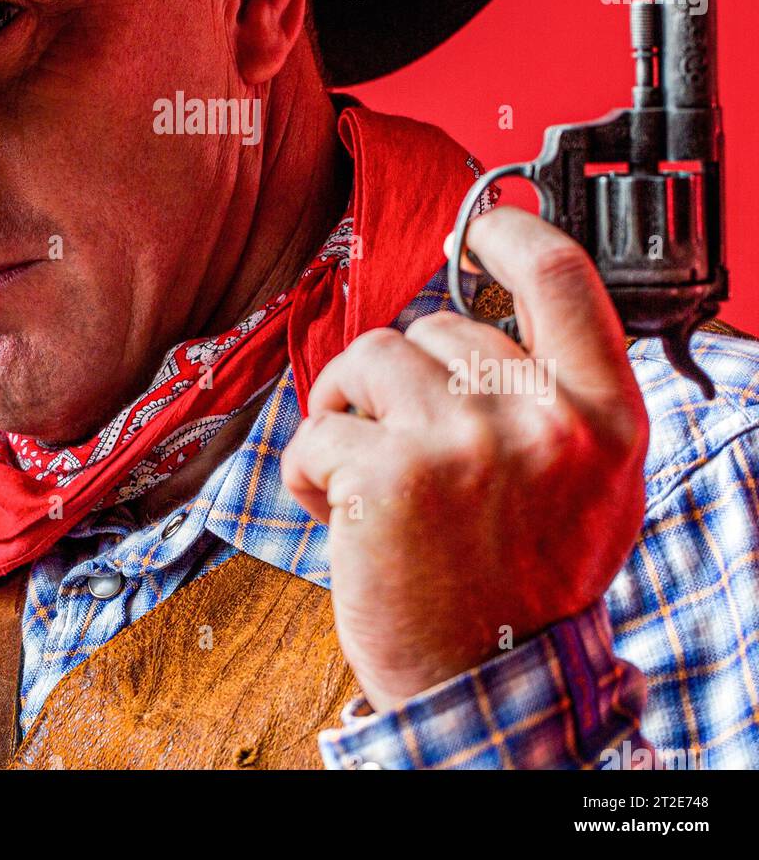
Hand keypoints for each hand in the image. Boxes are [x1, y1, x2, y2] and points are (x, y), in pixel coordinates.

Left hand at [280, 207, 648, 712]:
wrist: (490, 686)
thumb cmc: (525, 584)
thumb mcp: (591, 485)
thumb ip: (557, 395)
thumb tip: (493, 309)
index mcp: (602, 418)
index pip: (561, 278)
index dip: (510, 233)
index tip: (478, 228)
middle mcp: (540, 420)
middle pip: (437, 327)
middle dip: (403, 382)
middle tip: (411, 454)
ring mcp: (463, 442)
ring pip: (369, 359)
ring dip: (351, 410)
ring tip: (367, 476)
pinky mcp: (388, 473)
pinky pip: (318, 424)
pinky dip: (312, 466)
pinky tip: (339, 511)